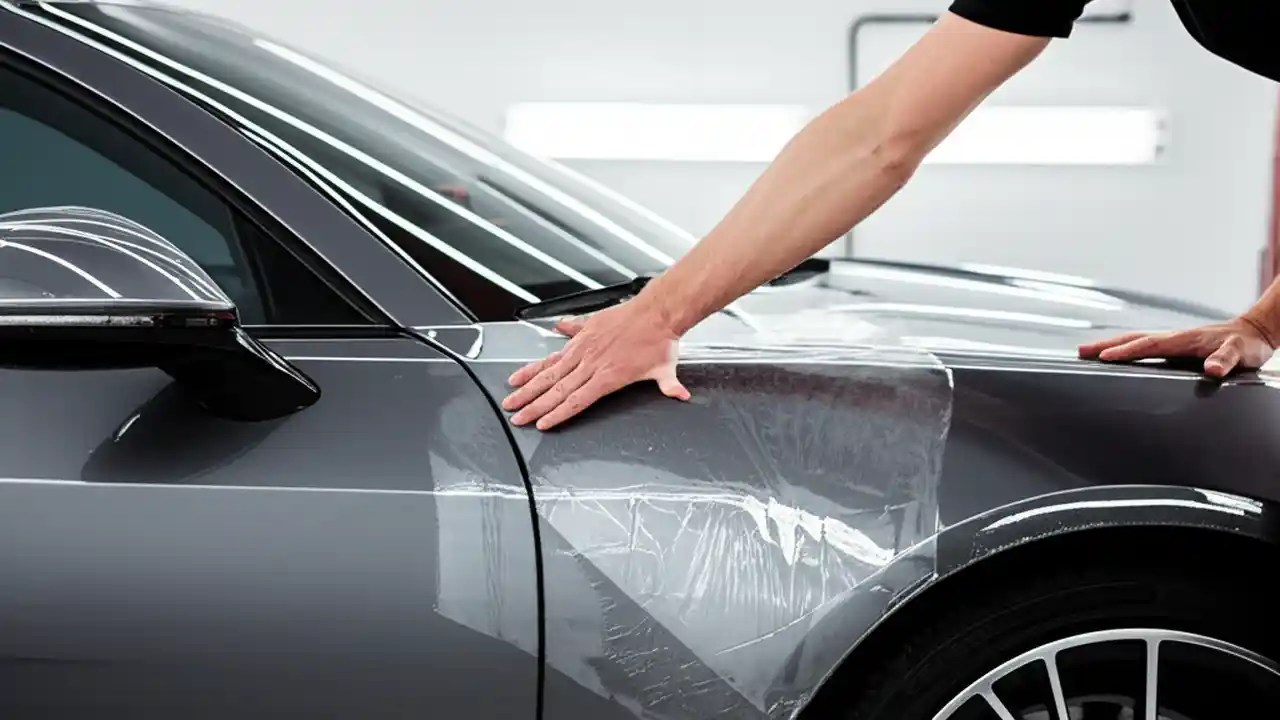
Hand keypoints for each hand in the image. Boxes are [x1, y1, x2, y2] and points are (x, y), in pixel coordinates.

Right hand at [502, 299, 690, 430]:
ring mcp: (584, 347)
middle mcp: (591, 362)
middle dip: (532, 404)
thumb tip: (679, 395)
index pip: (575, 401)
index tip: (540, 424)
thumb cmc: (659, 339)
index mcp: (608, 376)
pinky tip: (527, 364)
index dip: (556, 414)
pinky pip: (558, 347)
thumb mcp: (665, 369)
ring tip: (512, 393)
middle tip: (515, 414)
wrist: (657, 310)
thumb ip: (669, 386)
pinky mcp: (583, 332)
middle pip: (555, 389)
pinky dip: (542, 356)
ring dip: (529, 382)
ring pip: (550, 369)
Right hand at [1078, 317, 1276, 377]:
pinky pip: (1143, 346)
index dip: (1126, 351)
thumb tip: (1212, 369)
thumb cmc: (1247, 344)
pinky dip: (1124, 348)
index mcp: (1183, 340)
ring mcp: (1172, 341)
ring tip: (1087, 352)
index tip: (1104, 357)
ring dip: (1110, 345)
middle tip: (1080, 352)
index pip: (1148, 345)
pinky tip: (1117, 355)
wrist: (1254, 332)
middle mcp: (1173, 338)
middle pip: (1132, 340)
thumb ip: (1226, 360)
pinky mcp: (1174, 346)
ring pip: (1134, 341)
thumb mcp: (1241, 353)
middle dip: (1105, 345)